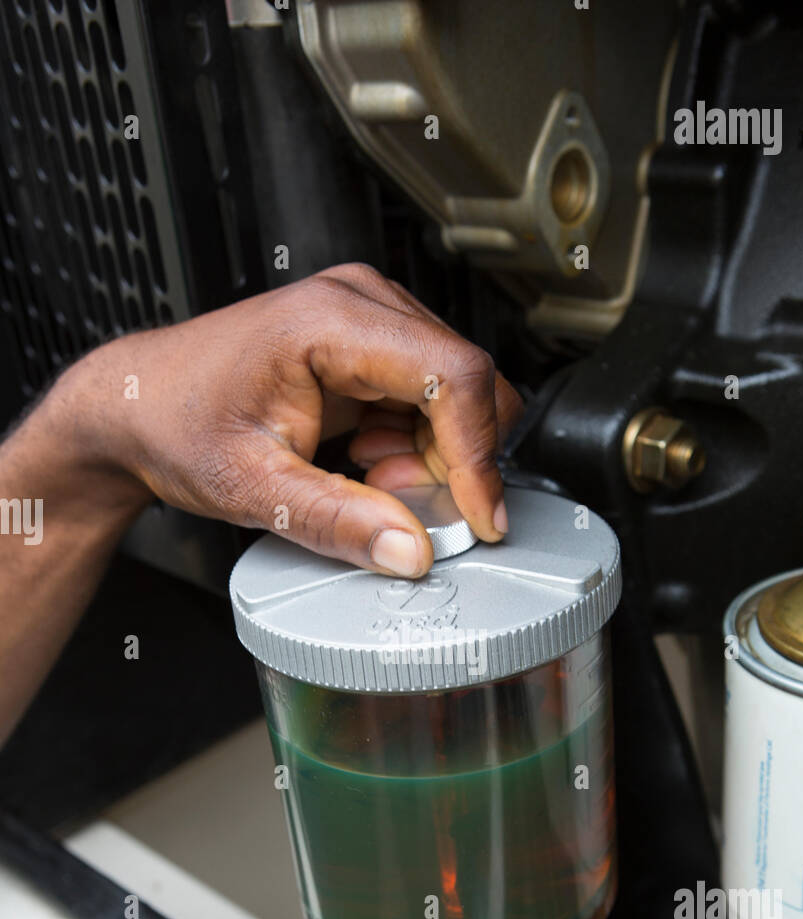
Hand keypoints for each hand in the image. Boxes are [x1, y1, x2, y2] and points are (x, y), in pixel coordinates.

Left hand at [61, 264, 523, 576]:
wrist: (140, 404)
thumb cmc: (178, 424)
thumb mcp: (255, 488)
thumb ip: (338, 522)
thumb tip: (411, 551)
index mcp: (331, 321)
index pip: (453, 376)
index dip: (479, 455)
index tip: (482, 518)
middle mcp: (360, 302)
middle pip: (465, 383)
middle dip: (452, 461)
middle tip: (404, 507)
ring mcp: (368, 316)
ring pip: (455, 394)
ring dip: (431, 457)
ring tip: (368, 483)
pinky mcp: (370, 342)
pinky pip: (430, 397)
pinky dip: (415, 446)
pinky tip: (367, 465)